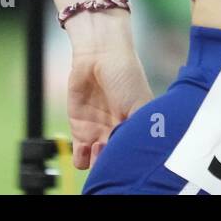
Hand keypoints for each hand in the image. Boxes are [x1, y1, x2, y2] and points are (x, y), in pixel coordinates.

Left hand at [67, 43, 153, 169]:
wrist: (99, 56)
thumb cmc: (126, 76)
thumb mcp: (140, 104)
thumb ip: (140, 131)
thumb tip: (137, 154)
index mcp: (137, 130)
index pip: (135, 155)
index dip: (130, 159)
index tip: (127, 153)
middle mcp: (119, 134)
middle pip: (117, 162)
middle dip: (114, 162)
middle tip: (111, 148)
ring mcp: (100, 134)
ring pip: (99, 164)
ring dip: (98, 162)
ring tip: (99, 145)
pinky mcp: (80, 131)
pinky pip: (80, 157)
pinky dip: (82, 158)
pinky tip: (86, 146)